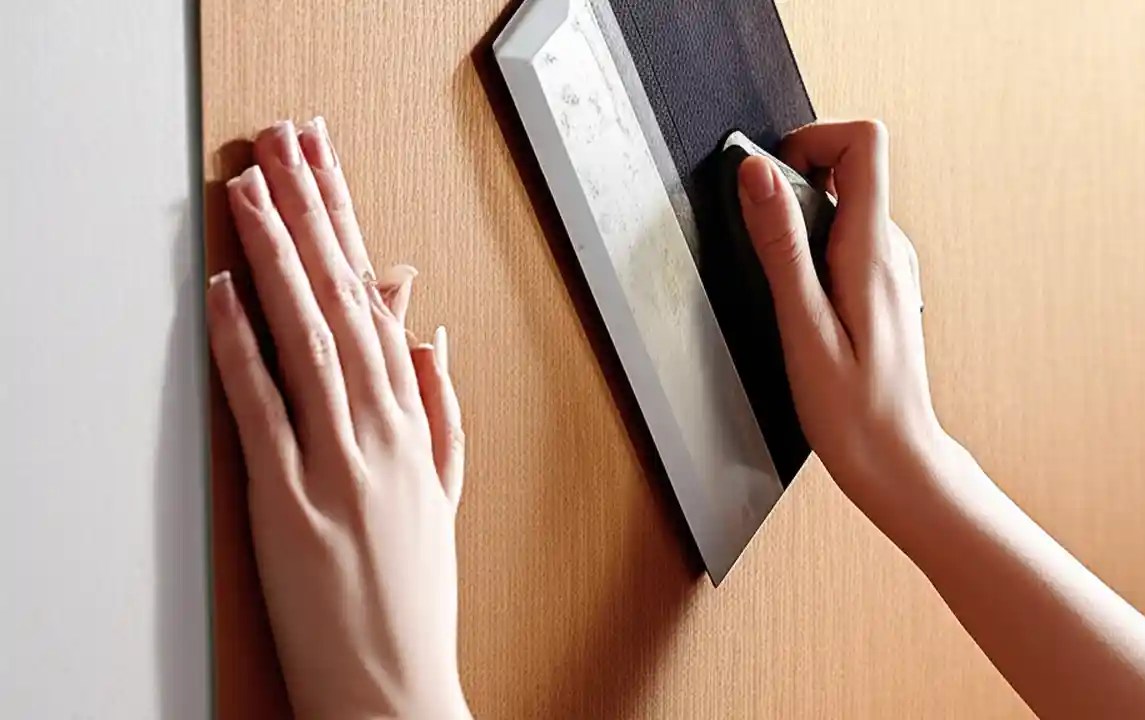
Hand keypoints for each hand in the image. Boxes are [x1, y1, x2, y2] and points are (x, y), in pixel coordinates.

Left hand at [206, 118, 469, 718]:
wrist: (395, 691)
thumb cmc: (416, 598)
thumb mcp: (442, 492)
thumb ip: (440, 407)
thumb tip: (429, 335)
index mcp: (413, 425)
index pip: (377, 302)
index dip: (348, 229)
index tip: (325, 172)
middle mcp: (380, 432)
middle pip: (344, 301)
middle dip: (313, 214)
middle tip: (287, 146)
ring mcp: (337, 464)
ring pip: (308, 339)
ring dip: (279, 258)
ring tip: (252, 191)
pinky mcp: (289, 503)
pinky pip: (264, 409)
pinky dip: (242, 346)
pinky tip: (224, 294)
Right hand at [737, 120, 943, 511]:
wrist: (897, 462)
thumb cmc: (852, 412)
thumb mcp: (803, 328)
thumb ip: (781, 246)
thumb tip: (759, 175)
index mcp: (872, 252)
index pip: (863, 142)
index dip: (812, 140)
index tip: (771, 179)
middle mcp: (890, 251)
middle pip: (848, 166)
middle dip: (794, 182)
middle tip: (765, 242)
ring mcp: (889, 268)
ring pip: (844, 204)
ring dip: (801, 221)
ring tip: (782, 285)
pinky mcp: (881, 288)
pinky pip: (846, 238)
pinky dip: (813, 249)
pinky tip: (801, 303)